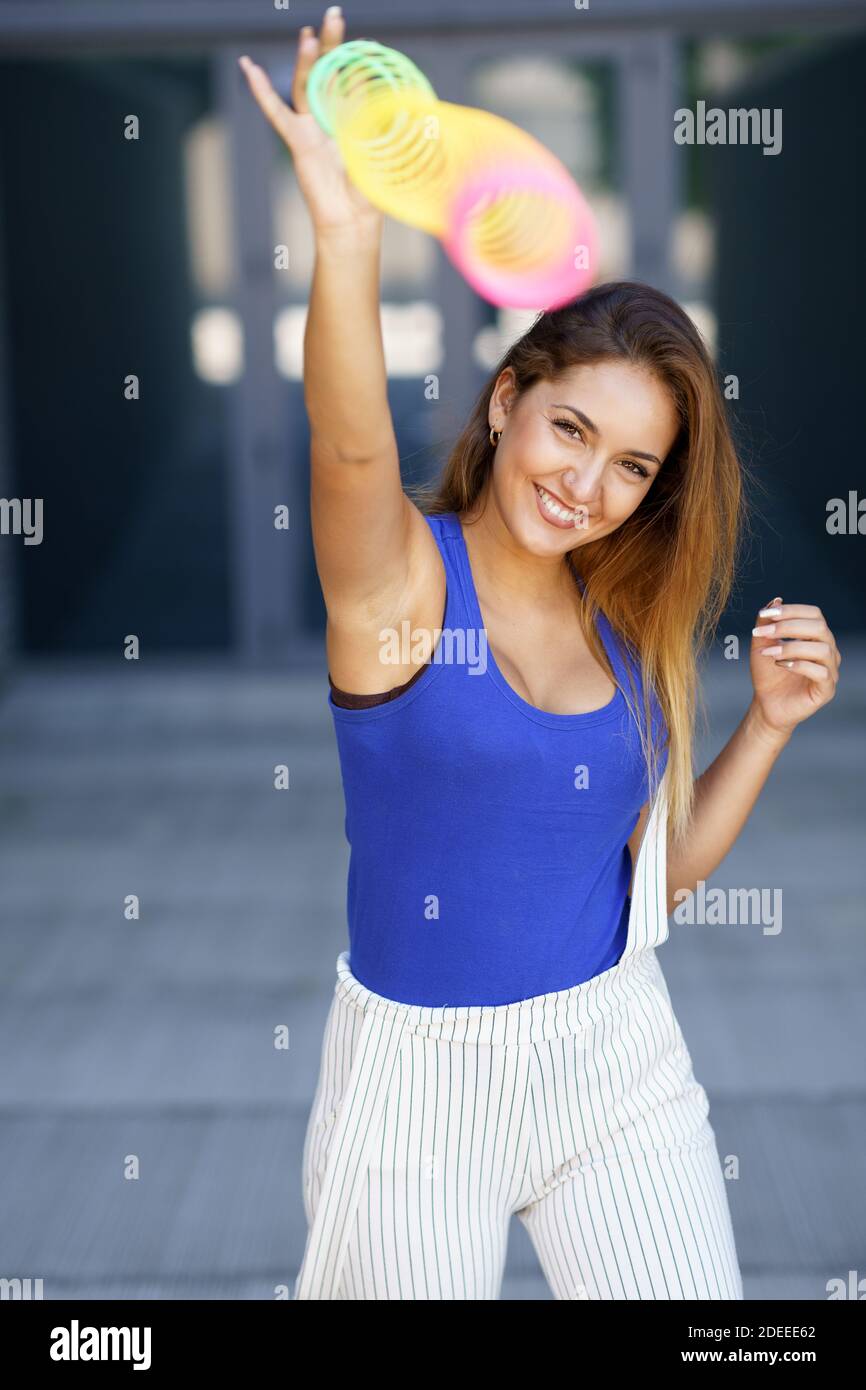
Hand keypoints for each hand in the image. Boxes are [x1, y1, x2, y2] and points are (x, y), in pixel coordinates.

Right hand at [238, 8, 382, 239]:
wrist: (351, 222)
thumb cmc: (370, 193)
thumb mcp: (384, 152)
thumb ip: (389, 128)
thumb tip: (413, 106)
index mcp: (352, 118)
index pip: (354, 80)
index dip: (358, 61)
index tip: (370, 43)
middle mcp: (330, 118)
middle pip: (326, 72)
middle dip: (330, 44)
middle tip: (334, 14)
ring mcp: (311, 128)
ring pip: (305, 86)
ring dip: (306, 60)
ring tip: (309, 36)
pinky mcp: (297, 142)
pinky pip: (276, 112)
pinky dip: (260, 91)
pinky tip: (248, 67)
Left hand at [749, 596, 840, 737]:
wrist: (766, 704)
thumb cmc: (768, 673)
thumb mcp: (762, 644)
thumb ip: (767, 622)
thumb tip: (777, 599)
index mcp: (816, 636)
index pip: (814, 614)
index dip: (791, 611)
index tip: (765, 615)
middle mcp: (828, 650)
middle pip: (819, 628)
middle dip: (789, 626)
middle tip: (762, 632)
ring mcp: (830, 670)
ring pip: (822, 649)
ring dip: (791, 647)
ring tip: (769, 652)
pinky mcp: (826, 690)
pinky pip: (821, 672)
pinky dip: (799, 665)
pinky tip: (781, 665)